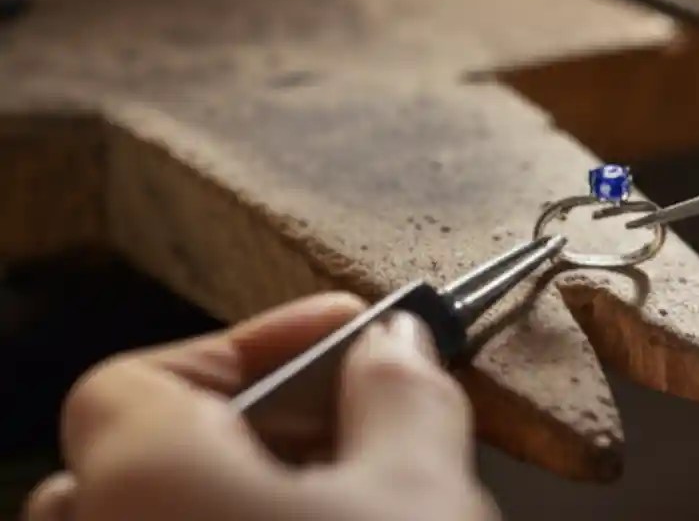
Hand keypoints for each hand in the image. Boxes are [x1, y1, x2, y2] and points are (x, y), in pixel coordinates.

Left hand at [23, 293, 494, 520]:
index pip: (137, 378)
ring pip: (145, 520)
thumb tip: (399, 347)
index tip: (343, 339)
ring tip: (347, 493)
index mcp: (140, 482)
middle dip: (253, 427)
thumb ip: (401, 394)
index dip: (250, 348)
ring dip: (242, 489)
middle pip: (136, 455)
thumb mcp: (419, 492)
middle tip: (354, 425)